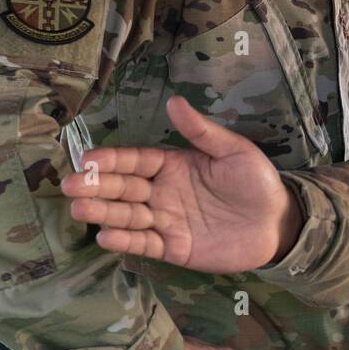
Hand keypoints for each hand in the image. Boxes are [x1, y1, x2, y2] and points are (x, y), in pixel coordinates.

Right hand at [63, 96, 301, 269]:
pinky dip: (125, 240)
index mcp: (174, 164)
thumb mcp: (233, 151)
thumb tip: (173, 101)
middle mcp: (163, 192)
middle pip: (124, 188)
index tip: (87, 159)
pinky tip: (106, 236)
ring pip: (128, 215)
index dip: (111, 160)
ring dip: (103, 212)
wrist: (278, 224)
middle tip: (70, 185)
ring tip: (79, 209)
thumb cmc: (257, 182)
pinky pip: (145, 243)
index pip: (135, 160)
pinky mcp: (174, 248)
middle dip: (96, 186)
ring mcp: (166, 221)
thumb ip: (201, 131)